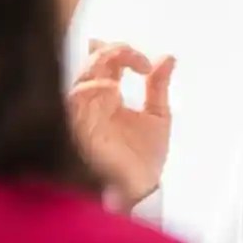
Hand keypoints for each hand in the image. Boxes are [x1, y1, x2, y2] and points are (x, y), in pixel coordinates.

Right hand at [67, 40, 174, 208]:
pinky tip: (110, 89)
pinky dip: (91, 89)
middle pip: (88, 63)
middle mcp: (91, 104)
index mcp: (106, 97)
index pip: (103, 61)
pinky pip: (74, 102)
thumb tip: (168, 57)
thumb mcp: (157, 116)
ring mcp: (83, 115)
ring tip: (123, 64)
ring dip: (100, 64)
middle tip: (132, 56)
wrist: (141, 192)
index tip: (144, 63)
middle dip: (110, 52)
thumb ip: (158, 86)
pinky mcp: (79, 130)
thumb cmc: (142, 161)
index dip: (118, 50)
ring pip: (80, 77)